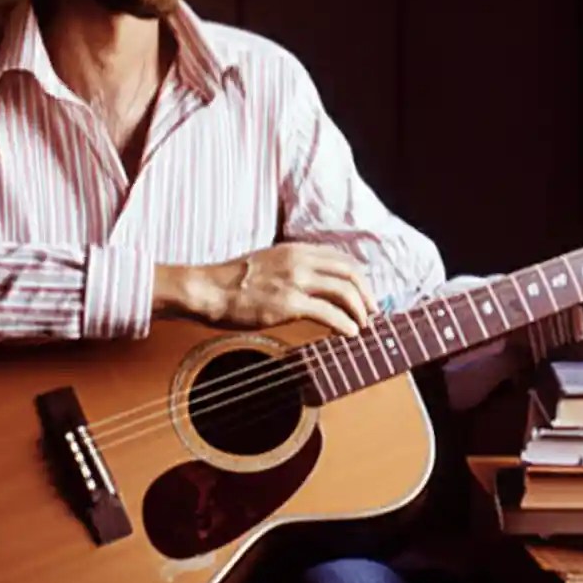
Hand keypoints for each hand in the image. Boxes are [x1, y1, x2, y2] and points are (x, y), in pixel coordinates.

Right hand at [153, 243, 378, 335]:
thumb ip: (293, 266)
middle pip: (350, 272)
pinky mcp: (290, 304)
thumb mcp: (269, 262)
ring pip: (345, 292)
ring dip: (360, 311)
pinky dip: (346, 324)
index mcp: (297, 249)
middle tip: (373, 312)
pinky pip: (330, 313)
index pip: (342, 258)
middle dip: (367, 294)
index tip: (364, 294)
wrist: (209, 290)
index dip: (359, 277)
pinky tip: (349, 333)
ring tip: (363, 326)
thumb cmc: (234, 282)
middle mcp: (301, 260)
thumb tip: (313, 281)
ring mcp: (296, 281)